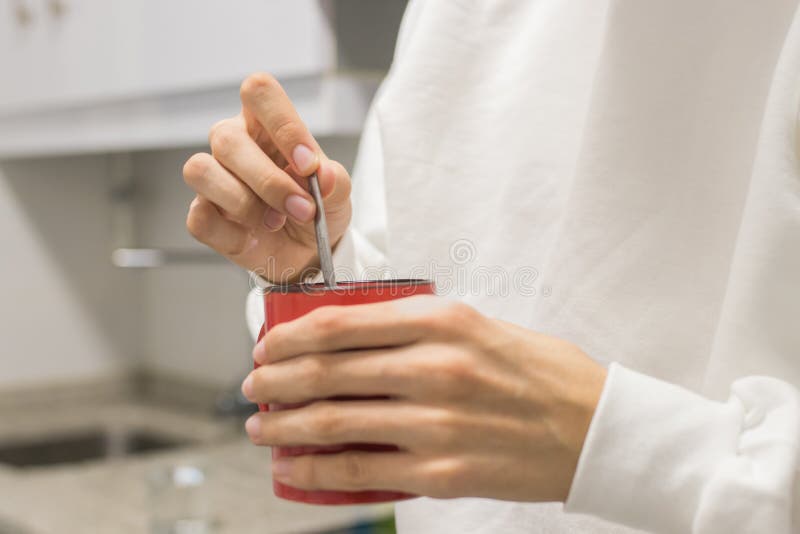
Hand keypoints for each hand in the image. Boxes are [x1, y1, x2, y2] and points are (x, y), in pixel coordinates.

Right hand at [182, 72, 351, 281]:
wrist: (308, 249)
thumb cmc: (317, 206)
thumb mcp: (337, 192)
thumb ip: (334, 180)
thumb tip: (323, 176)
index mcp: (265, 122)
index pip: (259, 92)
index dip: (283, 125)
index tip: (309, 164)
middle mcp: (232, 142)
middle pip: (227, 139)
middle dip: (270, 182)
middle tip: (303, 209)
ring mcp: (212, 177)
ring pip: (201, 171)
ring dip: (245, 204)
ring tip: (276, 222)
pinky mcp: (201, 214)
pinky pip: (199, 217)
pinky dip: (233, 234)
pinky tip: (255, 238)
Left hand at [241, 296, 607, 501]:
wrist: (595, 428)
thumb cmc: (539, 372)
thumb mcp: (480, 325)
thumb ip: (417, 329)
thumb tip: (350, 340)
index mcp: (442, 321)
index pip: (341, 323)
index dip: (291, 336)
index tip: (268, 344)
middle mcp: (435, 367)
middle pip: (327, 371)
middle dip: (276, 379)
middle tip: (253, 385)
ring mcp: (437, 423)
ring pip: (334, 421)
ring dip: (285, 426)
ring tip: (261, 428)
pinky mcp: (442, 472)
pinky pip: (360, 472)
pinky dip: (317, 471)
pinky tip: (294, 469)